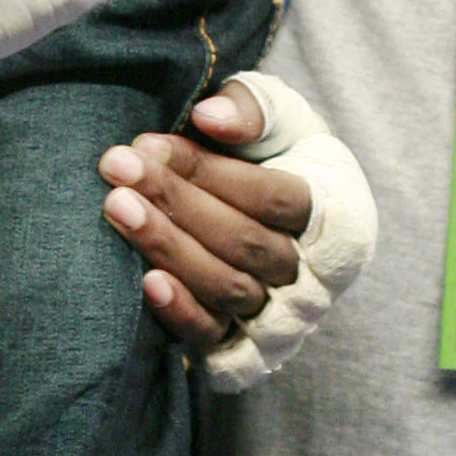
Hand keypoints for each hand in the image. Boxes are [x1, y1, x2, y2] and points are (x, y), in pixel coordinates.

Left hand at [99, 80, 310, 350]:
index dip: (211, 171)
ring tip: (116, 207)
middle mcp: (317, 275)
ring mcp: (282, 317)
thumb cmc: (270, 153)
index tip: (148, 144)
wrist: (252, 208)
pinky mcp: (243, 348)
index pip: (275, 197)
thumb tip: (209, 117)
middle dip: (176, 203)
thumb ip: (251, 107)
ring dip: (168, 248)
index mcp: (340, 215)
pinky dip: (182, 313)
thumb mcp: (275, 115)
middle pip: (247, 244)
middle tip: (117, 168)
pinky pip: (216, 341)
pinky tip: (145, 281)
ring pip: (228, 289)